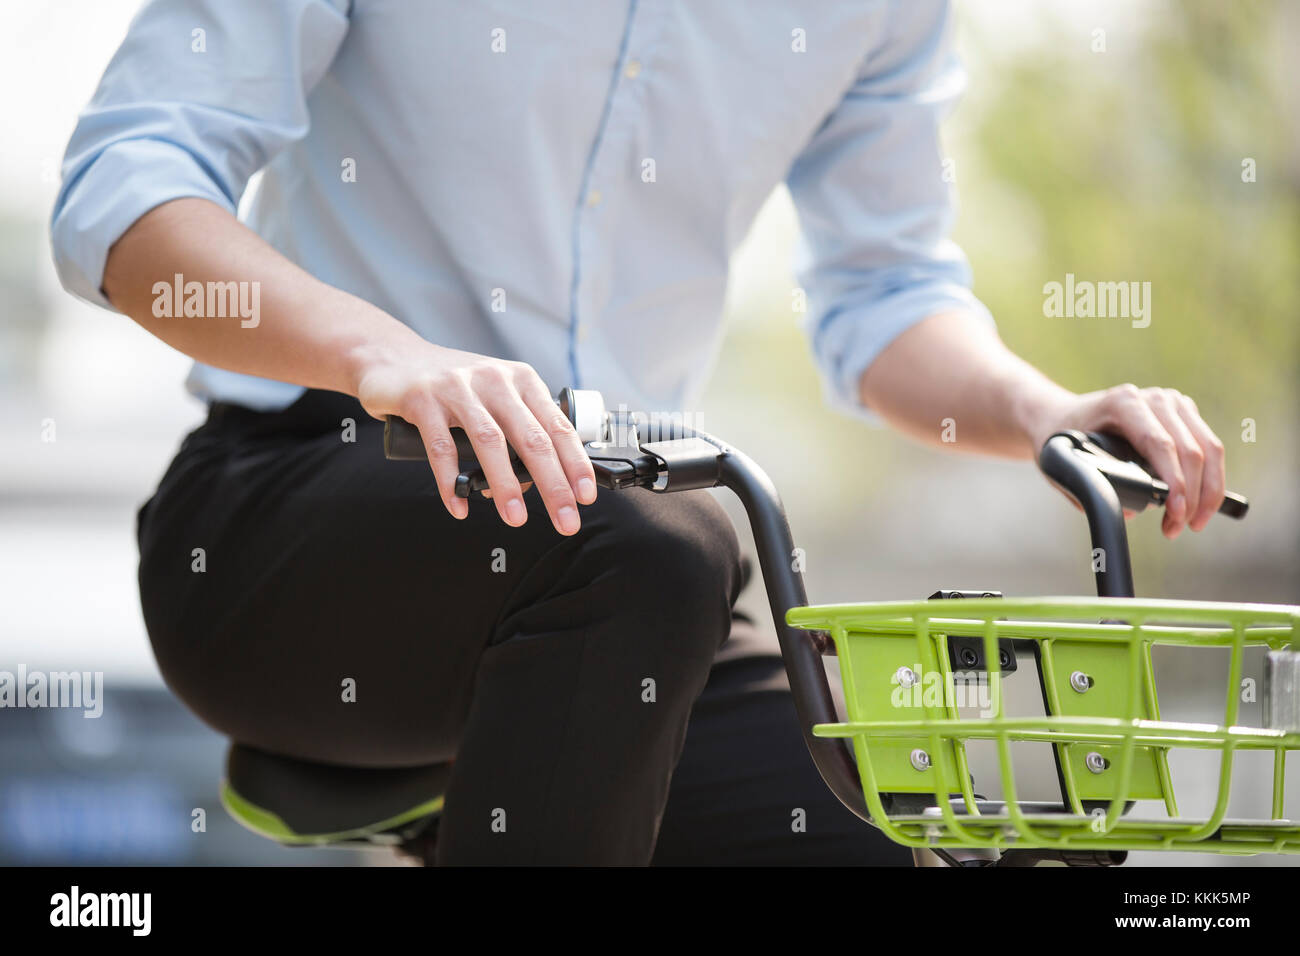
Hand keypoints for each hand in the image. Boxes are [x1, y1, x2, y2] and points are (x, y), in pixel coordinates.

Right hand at [354, 342, 596, 534]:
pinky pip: (441, 448)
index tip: (586, 496)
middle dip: (553, 485)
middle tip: (566, 520)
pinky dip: (451, 482)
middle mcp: (495, 380)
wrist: (392, 359)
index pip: (557, 426)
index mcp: (521, 380)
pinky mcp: (423, 399)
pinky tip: (459, 505)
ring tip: (516, 518)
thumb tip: (528, 487)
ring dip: (505, 485)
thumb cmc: (452, 387)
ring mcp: (458, 388)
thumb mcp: (492, 402)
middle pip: (532, 439)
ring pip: (491, 442)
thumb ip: (513, 439)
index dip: (575, 463)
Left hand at [1028, 384, 1225, 538]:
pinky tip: (1199, 504)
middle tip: (1178, 528)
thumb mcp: (1064, 463)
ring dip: (1207, 491)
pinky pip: (1209, 447)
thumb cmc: (1061, 440)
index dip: (1175, 481)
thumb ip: (1091, 487)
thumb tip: (1133, 509)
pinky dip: (1209, 479)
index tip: (1176, 513)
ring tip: (1191, 523)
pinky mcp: (1184, 413)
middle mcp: (1153, 398)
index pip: (1159, 444)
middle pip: (1190, 449)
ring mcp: (1172, 402)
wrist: (1063, 418)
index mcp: (1123, 403)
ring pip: (1209, 448)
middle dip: (1192, 496)